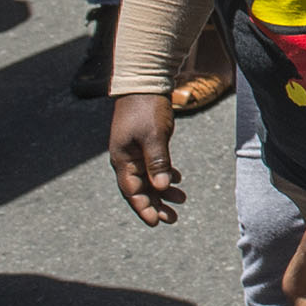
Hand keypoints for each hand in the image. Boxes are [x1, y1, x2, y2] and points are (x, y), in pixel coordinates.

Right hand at [108, 94, 181, 225]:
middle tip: (172, 218)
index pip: (132, 191)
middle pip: (140, 188)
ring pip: (148, 178)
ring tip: (181, 200)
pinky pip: (153, 165)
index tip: (156, 223)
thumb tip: (161, 187)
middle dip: (155, 204)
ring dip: (163, 190)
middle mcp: (126, 158)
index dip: (144, 208)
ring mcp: (134, 151)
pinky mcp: (144, 143)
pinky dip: (164, 173)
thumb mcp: (154, 135)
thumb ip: (157, 161)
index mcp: (123, 160)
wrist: (144, 83)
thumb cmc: (147, 108)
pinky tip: (177, 179)